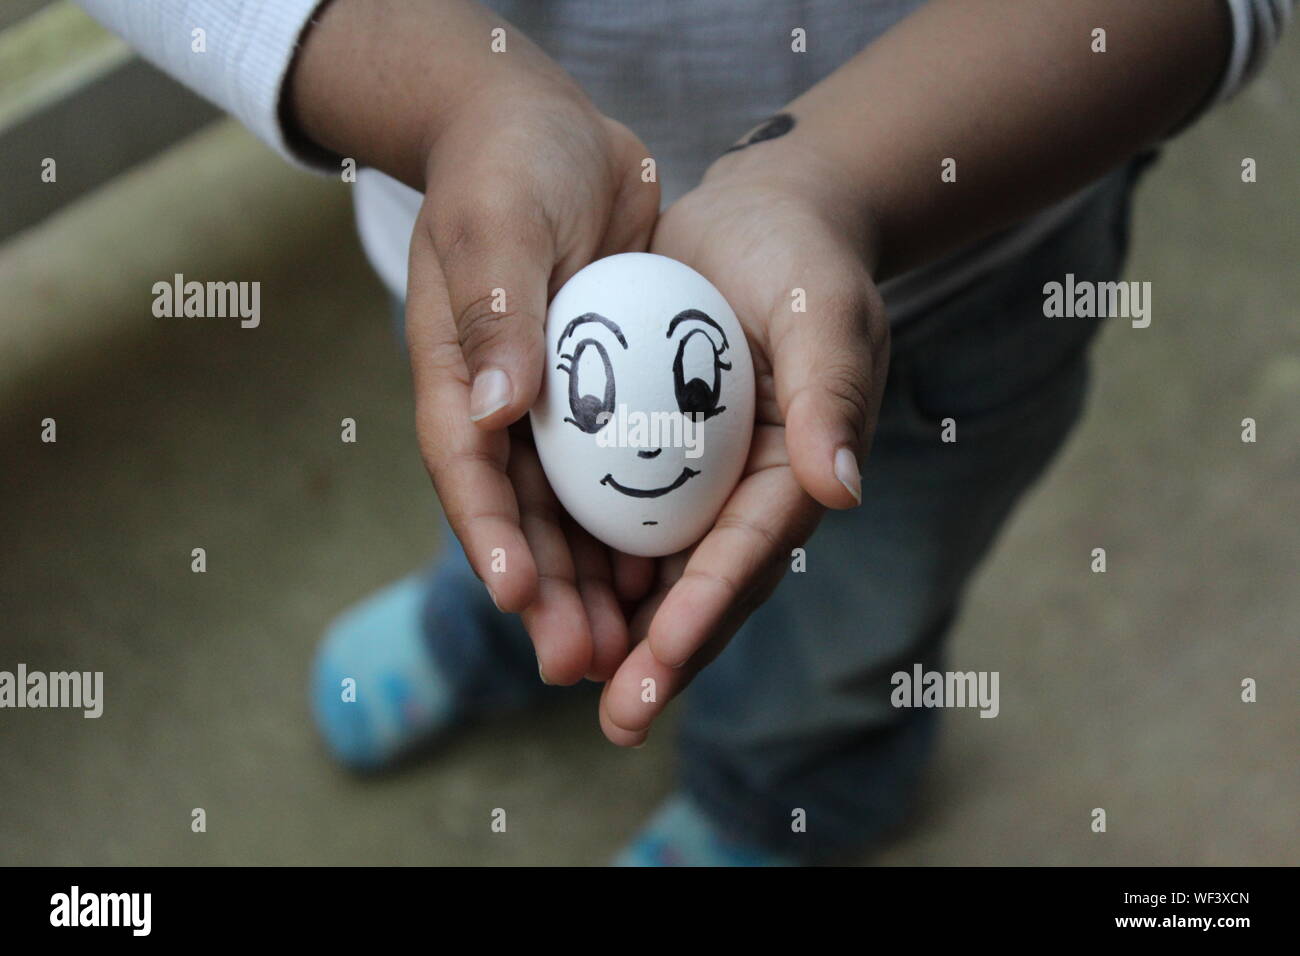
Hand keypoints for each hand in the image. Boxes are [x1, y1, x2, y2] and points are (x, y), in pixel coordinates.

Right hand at [404, 76, 659, 685]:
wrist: (553, 135)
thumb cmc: (512, 163)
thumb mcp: (502, 221)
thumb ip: (496, 309)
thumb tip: (493, 411)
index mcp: (457, 374)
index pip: (468, 467)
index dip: (491, 536)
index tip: (520, 594)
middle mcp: (499, 407)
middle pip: (518, 518)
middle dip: (546, 596)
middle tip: (581, 664)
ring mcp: (550, 410)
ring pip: (569, 517)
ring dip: (591, 588)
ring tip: (623, 656)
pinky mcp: (602, 401)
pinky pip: (618, 482)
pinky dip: (635, 534)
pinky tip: (665, 586)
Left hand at [595, 143, 889, 744]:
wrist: (760, 219)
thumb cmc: (801, 258)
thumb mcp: (823, 311)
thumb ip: (829, 396)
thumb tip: (838, 492)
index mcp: (797, 470)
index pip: (751, 552)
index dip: (705, 608)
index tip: (657, 661)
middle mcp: (750, 490)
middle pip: (705, 585)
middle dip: (665, 656)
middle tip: (618, 718)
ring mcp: (703, 479)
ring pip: (658, 569)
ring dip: (621, 629)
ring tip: (572, 677)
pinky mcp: (658, 455)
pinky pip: (622, 517)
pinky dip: (590, 560)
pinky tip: (550, 597)